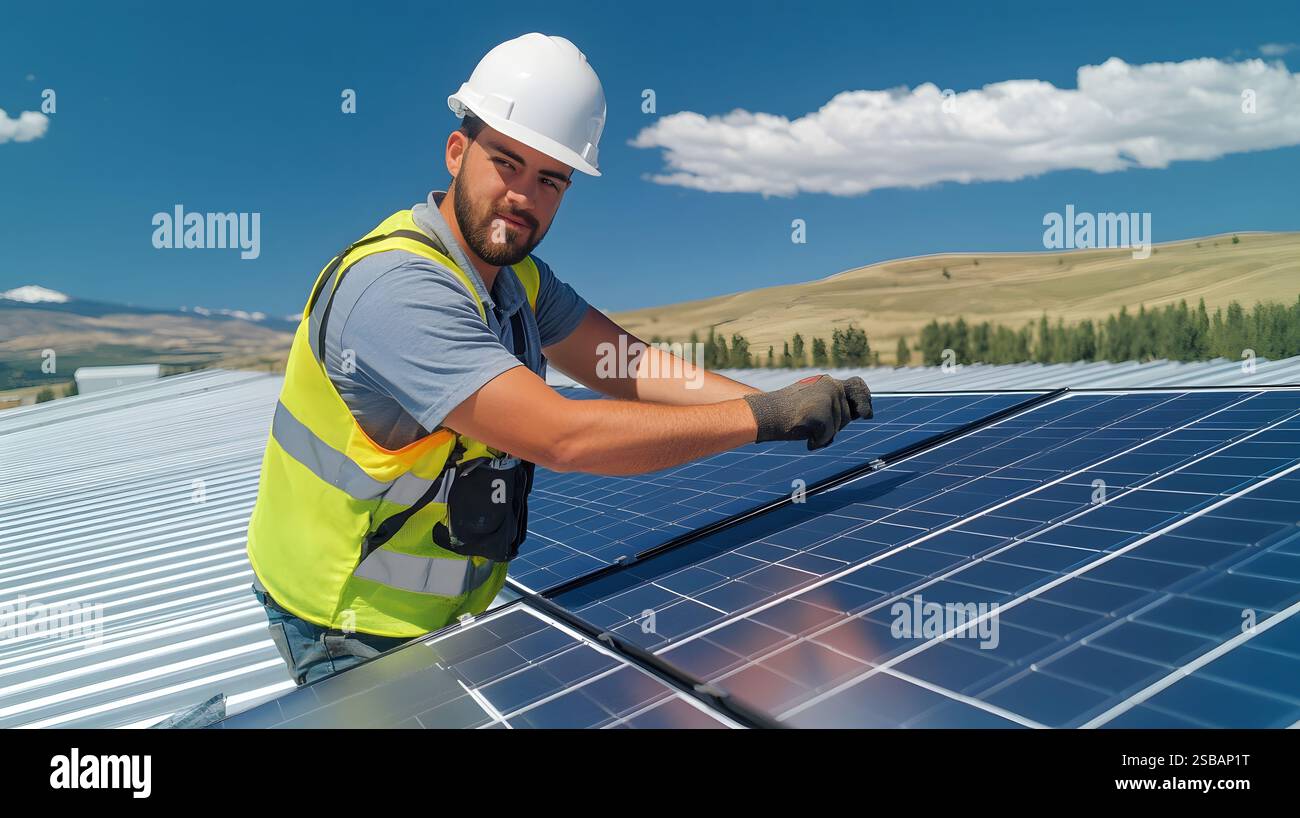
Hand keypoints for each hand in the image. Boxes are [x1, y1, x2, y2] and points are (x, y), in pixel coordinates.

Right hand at [742, 374, 870, 449]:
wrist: (764, 414)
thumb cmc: (786, 412)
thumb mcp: (812, 401)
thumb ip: (833, 404)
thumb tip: (863, 413)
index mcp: (828, 382)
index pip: (857, 387)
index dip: (864, 400)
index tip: (867, 414)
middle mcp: (831, 386)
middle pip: (848, 415)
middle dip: (835, 426)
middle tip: (811, 424)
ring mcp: (827, 398)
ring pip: (838, 427)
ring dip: (824, 435)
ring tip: (805, 429)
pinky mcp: (822, 412)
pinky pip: (828, 435)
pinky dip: (817, 441)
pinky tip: (805, 437)